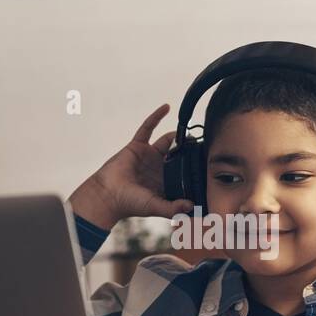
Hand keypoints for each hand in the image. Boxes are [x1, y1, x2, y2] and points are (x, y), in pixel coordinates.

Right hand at [68, 104, 194, 229]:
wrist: (107, 195)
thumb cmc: (130, 203)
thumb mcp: (155, 207)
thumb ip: (173, 208)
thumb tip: (192, 206)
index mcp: (164, 182)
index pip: (184, 172)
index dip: (194, 168)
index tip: (208, 163)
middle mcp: (158, 168)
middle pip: (178, 155)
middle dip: (189, 150)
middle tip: (203, 145)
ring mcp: (148, 155)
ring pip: (166, 141)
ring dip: (177, 135)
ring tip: (190, 132)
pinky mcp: (137, 146)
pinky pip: (148, 128)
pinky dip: (156, 117)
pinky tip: (167, 107)